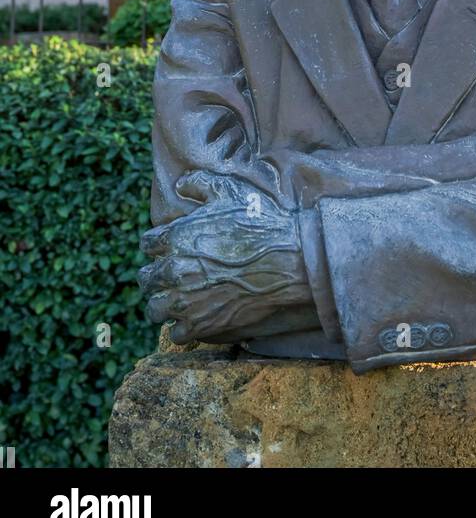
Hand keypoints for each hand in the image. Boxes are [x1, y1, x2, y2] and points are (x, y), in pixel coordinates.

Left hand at [139, 171, 312, 342]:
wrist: (287, 259)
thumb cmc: (259, 223)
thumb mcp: (228, 190)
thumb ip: (198, 183)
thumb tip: (180, 184)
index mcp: (175, 237)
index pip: (147, 244)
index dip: (157, 245)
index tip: (166, 248)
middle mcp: (173, 270)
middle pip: (146, 279)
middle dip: (156, 276)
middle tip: (171, 277)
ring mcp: (185, 300)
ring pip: (155, 309)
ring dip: (163, 304)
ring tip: (177, 302)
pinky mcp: (201, 324)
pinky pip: (177, 334)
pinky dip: (182, 329)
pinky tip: (194, 319)